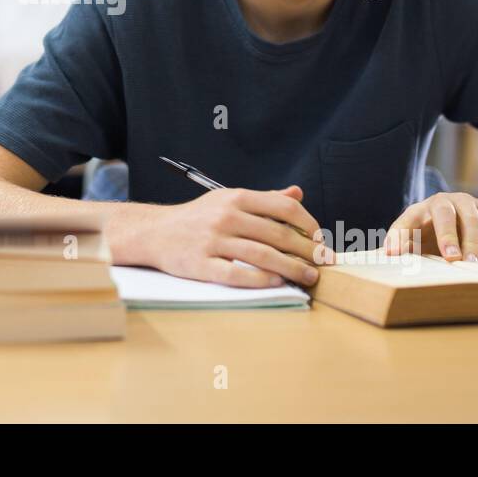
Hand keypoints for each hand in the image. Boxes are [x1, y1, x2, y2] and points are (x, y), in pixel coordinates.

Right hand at [144, 186, 334, 288]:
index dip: (308, 224)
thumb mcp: (227, 199)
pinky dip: (261, 279)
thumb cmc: (196, 217)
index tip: (319, 239)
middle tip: (323, 262)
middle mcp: (226, 216)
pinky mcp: (201, 264)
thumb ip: (264, 199)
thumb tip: (297, 194)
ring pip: (262, 255)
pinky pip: (237, 273)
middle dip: (306, 251)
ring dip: (292, 268)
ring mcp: (213, 241)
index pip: (283, 208)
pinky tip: (277, 282)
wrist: (154, 232)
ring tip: (309, 277)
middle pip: (277, 234)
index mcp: (235, 197)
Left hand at [383, 190, 477, 262]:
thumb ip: (406, 248)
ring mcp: (464, 204)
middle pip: (443, 213)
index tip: (392, 254)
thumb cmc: (433, 231)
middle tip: (450, 257)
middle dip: (447, 235)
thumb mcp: (418, 237)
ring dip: (471, 244)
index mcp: (417, 211)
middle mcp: (440, 202)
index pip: (404, 222)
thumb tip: (386, 260)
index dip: (398, 237)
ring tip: (471, 264)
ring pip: (470, 221)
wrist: (466, 214)